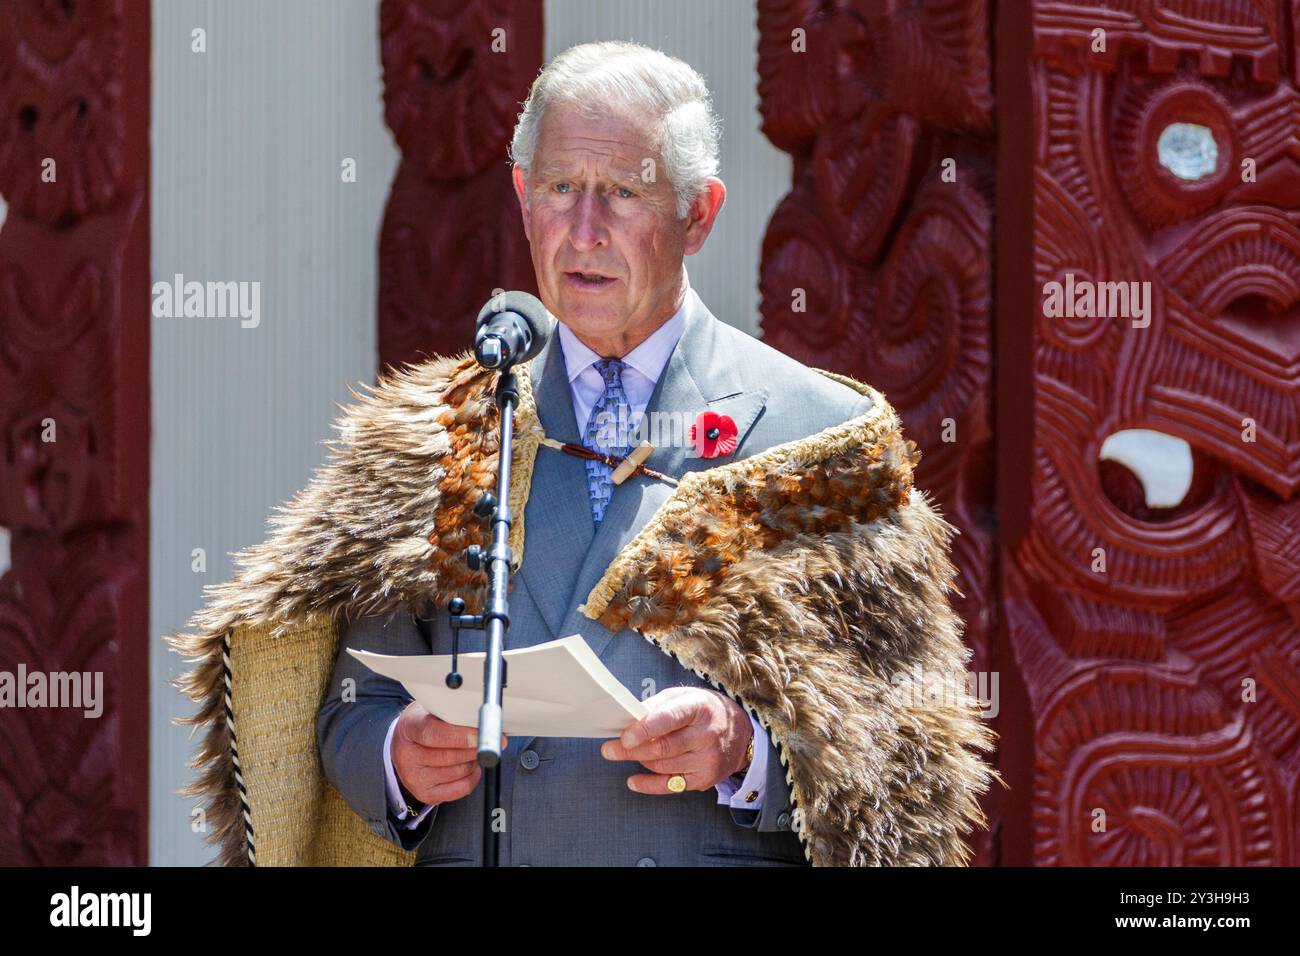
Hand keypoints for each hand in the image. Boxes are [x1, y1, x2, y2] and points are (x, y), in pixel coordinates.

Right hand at [391, 701, 505, 807]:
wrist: (406, 743)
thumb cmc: (425, 722)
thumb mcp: (433, 709)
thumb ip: (455, 713)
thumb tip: (486, 720)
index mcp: (408, 728)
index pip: (433, 734)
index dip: (461, 736)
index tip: (480, 733)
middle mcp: (406, 755)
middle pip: (448, 756)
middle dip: (474, 748)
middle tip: (487, 740)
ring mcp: (413, 777)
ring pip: (458, 772)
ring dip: (474, 760)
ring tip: (474, 750)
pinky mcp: (424, 793)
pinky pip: (460, 788)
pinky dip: (473, 776)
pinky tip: (471, 765)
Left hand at [599, 687, 751, 793]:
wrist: (742, 735)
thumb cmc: (705, 711)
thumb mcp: (686, 696)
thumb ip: (658, 704)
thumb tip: (629, 715)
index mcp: (700, 708)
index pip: (670, 718)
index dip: (645, 728)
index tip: (625, 736)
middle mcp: (706, 735)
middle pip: (663, 747)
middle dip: (631, 750)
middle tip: (609, 749)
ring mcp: (707, 760)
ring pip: (662, 766)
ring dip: (640, 760)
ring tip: (627, 752)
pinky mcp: (704, 779)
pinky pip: (670, 786)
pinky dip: (648, 784)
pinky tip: (632, 780)